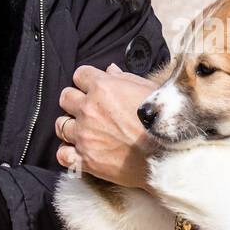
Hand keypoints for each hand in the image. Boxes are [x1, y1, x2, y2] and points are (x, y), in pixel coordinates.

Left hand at [56, 64, 157, 188]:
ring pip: (61, 124)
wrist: (168, 154)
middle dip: (75, 101)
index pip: (80, 74)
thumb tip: (110, 70)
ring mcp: (84, 135)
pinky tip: (78, 151)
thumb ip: (125, 78)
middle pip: (65, 97)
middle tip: (88, 109)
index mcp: (103, 88)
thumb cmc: (163, 120)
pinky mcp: (85, 159)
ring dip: (71, 125)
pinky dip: (68, 152)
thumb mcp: (148, 90)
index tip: (94, 87)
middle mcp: (89, 109)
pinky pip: (62, 154)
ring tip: (84, 130)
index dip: (87, 80)